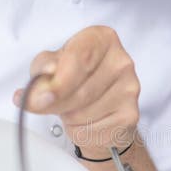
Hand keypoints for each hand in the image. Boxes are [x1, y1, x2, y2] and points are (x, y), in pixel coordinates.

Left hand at [13, 26, 139, 158]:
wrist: (98, 102)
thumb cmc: (73, 77)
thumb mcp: (50, 63)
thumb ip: (43, 69)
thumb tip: (45, 81)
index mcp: (102, 39)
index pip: (80, 58)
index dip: (58, 82)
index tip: (41, 98)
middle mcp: (121, 61)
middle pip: (81, 91)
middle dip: (56, 104)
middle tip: (45, 104)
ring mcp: (129, 89)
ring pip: (84, 114)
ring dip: (67, 117)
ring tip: (71, 108)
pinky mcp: (130, 115)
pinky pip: (92, 131)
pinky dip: (78, 131)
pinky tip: (83, 120)